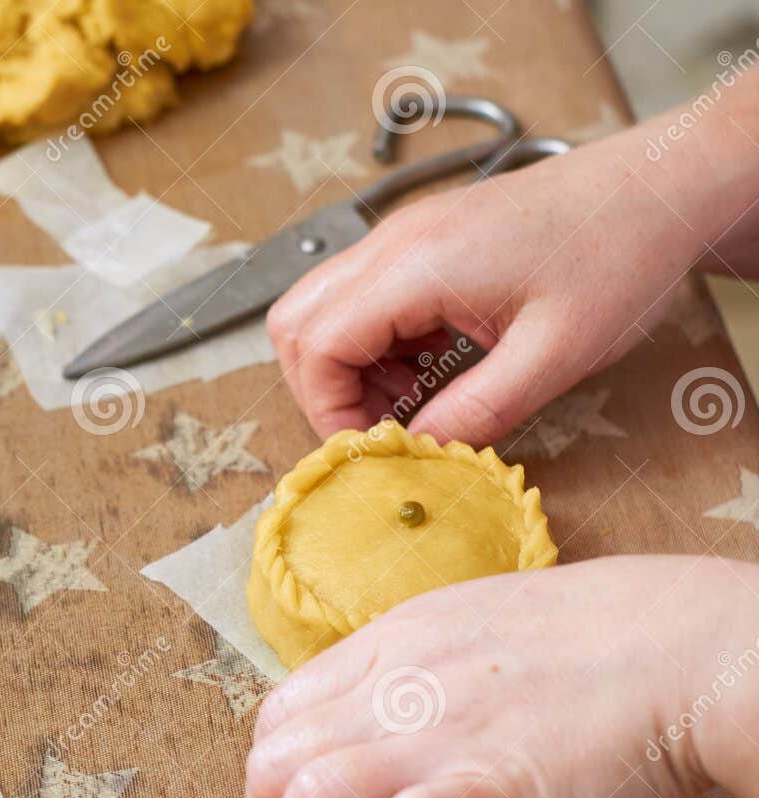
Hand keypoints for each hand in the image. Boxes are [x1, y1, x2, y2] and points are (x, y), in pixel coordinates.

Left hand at [245, 556, 758, 797]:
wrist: (684, 646)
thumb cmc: (591, 638)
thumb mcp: (467, 623)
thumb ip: (407, 667)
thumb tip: (367, 715)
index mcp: (387, 643)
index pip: (276, 713)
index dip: (273, 769)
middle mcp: (393, 687)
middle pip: (271, 759)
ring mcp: (435, 736)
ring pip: (307, 795)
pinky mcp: (485, 787)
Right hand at [266, 141, 704, 444]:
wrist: (660, 186)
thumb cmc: (619, 253)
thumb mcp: (555, 355)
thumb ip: (477, 410)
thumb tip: (418, 451)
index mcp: (417, 264)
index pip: (317, 345)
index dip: (328, 410)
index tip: (371, 448)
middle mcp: (396, 242)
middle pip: (297, 322)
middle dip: (321, 389)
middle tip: (378, 431)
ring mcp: (405, 236)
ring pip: (323, 309)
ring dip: (347, 368)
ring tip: (408, 404)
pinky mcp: (423, 241)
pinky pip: (362, 298)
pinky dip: (374, 345)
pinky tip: (427, 370)